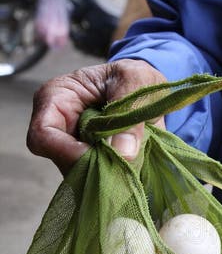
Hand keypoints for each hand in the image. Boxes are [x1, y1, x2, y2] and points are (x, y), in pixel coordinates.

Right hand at [27, 59, 166, 175]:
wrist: (145, 86)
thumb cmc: (134, 76)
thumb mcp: (137, 80)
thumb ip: (129, 111)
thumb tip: (124, 152)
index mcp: (57, 97)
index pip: (43, 135)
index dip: (69, 152)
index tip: (105, 156)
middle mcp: (57, 124)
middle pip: (62, 160)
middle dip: (94, 166)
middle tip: (128, 161)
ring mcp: (71, 144)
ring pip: (80, 173)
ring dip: (108, 171)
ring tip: (134, 157)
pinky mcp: (87, 158)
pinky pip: (96, 176)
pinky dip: (114, 173)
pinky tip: (131, 163)